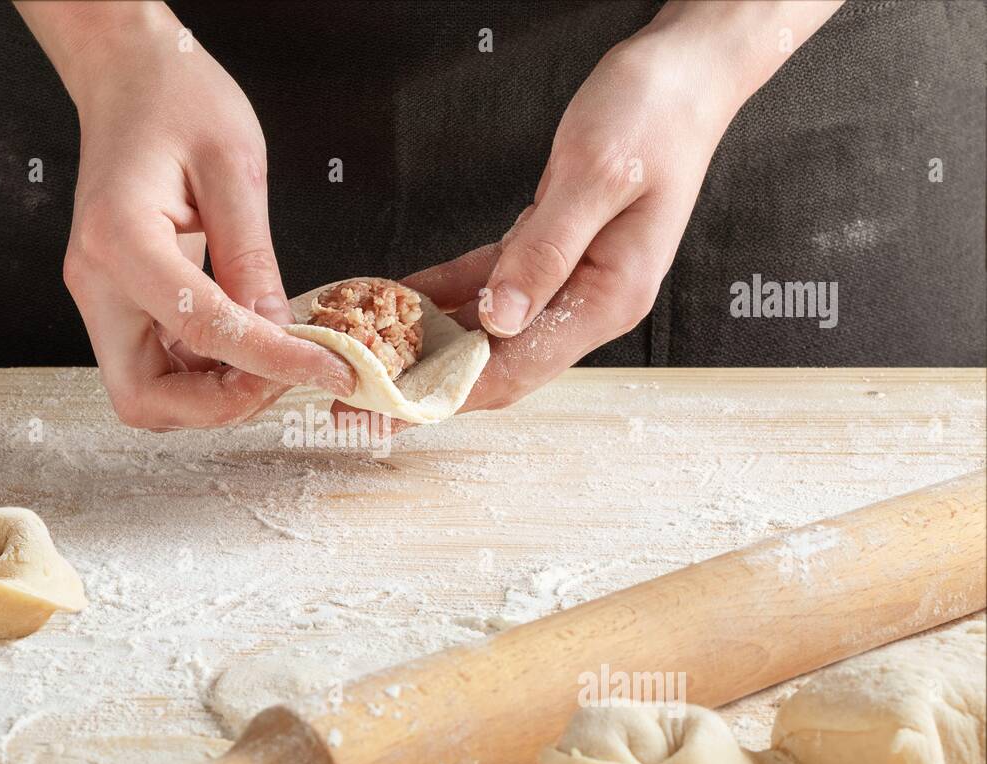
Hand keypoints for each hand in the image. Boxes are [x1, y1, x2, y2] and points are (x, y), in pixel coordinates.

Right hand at [19, 2, 354, 429]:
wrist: (128, 76)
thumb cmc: (176, 100)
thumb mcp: (235, 166)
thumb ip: (253, 256)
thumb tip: (279, 330)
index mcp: (120, 241)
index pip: (202, 329)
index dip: (271, 361)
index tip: (329, 369)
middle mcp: (98, 283)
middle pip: (146, 398)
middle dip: (221, 404)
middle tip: (286, 373)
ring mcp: (104, 298)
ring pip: (152, 393)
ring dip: (218, 394)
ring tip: (278, 355)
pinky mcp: (122, 302)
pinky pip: (162, 365)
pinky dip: (211, 370)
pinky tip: (254, 336)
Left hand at [404, 0, 842, 418]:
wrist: (685, 71)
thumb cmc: (656, 113)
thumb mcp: (595, 176)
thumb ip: (546, 251)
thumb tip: (501, 318)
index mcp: (611, 296)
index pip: (521, 367)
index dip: (455, 390)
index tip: (399, 401)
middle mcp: (591, 298)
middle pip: (500, 360)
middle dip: (434, 376)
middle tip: (369, 386)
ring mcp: (571, 277)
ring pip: (490, 328)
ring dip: (434, 338)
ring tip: (374, 347)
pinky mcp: (552, 250)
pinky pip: (490, 282)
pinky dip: (447, 291)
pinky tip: (404, 296)